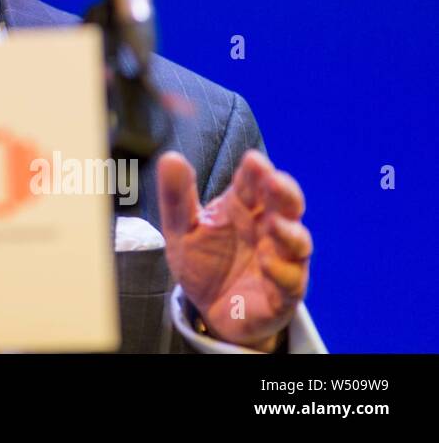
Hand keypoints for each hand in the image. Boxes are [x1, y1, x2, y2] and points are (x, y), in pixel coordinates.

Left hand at [157, 148, 311, 350]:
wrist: (208, 309)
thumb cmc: (202, 259)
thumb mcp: (181, 228)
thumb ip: (177, 196)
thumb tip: (170, 158)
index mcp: (243, 207)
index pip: (254, 183)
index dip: (256, 171)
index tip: (253, 160)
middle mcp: (267, 229)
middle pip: (286, 206)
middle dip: (285, 193)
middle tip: (275, 181)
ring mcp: (280, 261)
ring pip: (297, 242)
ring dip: (288, 232)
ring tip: (273, 225)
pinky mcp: (282, 294)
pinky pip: (291, 282)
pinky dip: (282, 271)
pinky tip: (267, 262)